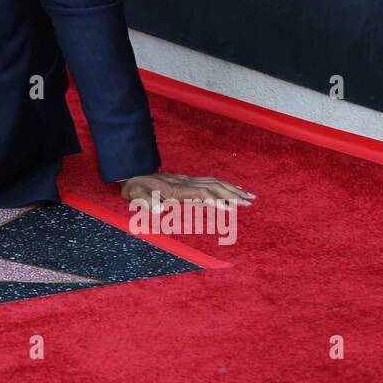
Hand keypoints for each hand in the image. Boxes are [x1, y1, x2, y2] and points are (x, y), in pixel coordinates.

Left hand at [119, 172, 254, 208]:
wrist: (132, 172)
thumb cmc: (135, 188)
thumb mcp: (135, 196)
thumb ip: (146, 203)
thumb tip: (159, 209)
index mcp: (177, 189)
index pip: (202, 193)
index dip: (217, 200)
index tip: (231, 208)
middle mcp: (186, 182)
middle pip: (215, 186)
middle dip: (233, 194)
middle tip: (250, 202)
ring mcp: (188, 180)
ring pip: (216, 182)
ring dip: (233, 189)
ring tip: (250, 196)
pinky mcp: (188, 180)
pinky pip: (211, 181)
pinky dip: (225, 185)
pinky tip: (234, 190)